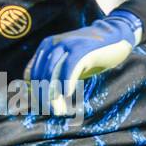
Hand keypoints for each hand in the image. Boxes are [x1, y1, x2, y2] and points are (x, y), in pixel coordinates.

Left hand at [23, 10, 142, 115]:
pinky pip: (69, 67)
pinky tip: (67, 94)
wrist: (114, 36)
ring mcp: (66, 44)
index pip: (31, 73)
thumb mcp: (69, 62)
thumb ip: (56, 75)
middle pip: (40, 74)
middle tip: (49, 110)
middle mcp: (52, 44)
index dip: (34, 91)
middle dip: (42, 95)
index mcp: (46, 47)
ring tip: (57, 108)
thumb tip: (46, 99)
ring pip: (51, 72)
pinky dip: (66, 82)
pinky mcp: (81, 48)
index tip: (41, 106)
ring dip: (53, 93)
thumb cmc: (91, 53)